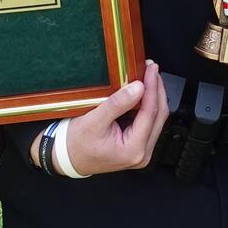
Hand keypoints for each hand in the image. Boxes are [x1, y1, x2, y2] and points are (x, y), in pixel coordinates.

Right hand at [56, 61, 167, 175]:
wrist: (68, 158)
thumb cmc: (77, 144)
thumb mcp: (94, 120)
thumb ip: (117, 104)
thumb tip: (139, 87)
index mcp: (133, 149)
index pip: (150, 113)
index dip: (152, 88)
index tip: (151, 70)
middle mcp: (142, 153)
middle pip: (159, 115)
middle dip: (156, 90)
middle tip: (151, 69)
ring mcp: (142, 151)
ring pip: (156, 118)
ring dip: (153, 96)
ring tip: (148, 77)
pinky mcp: (139, 145)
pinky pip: (149, 121)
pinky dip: (147, 105)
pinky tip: (143, 91)